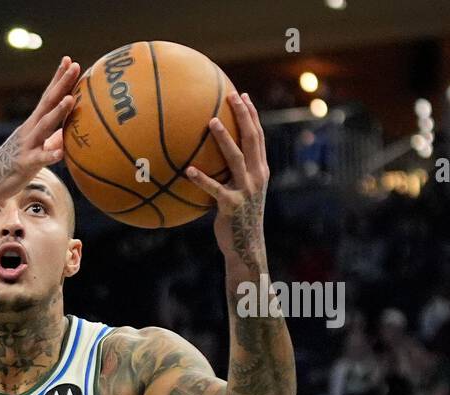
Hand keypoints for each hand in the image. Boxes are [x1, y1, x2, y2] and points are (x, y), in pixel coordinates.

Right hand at [0, 57, 81, 204]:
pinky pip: (39, 159)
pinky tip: (61, 153)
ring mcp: (27, 145)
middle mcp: (30, 130)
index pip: (48, 96)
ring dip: (57, 112)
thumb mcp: (36, 149)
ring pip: (44, 126)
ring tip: (70, 99)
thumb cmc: (14, 166)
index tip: (70, 61)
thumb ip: (52, 140)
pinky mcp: (25, 164)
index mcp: (33, 124)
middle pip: (47, 103)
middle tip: (75, 66)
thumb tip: (70, 135)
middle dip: (61, 84)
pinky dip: (50, 155)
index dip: (58, 79)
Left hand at [187, 92, 269, 273]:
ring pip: (236, 158)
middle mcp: (257, 176)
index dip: (251, 115)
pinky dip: (202, 179)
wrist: (246, 245)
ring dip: (224, 138)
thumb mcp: (240, 191)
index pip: (258, 136)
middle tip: (231, 96)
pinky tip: (188, 170)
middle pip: (252, 139)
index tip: (242, 95)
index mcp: (260, 170)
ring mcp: (246, 190)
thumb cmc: (238, 216)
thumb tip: (208, 157)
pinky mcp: (232, 205)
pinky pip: (215, 189)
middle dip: (243, 115)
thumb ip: (231, 173)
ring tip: (211, 122)